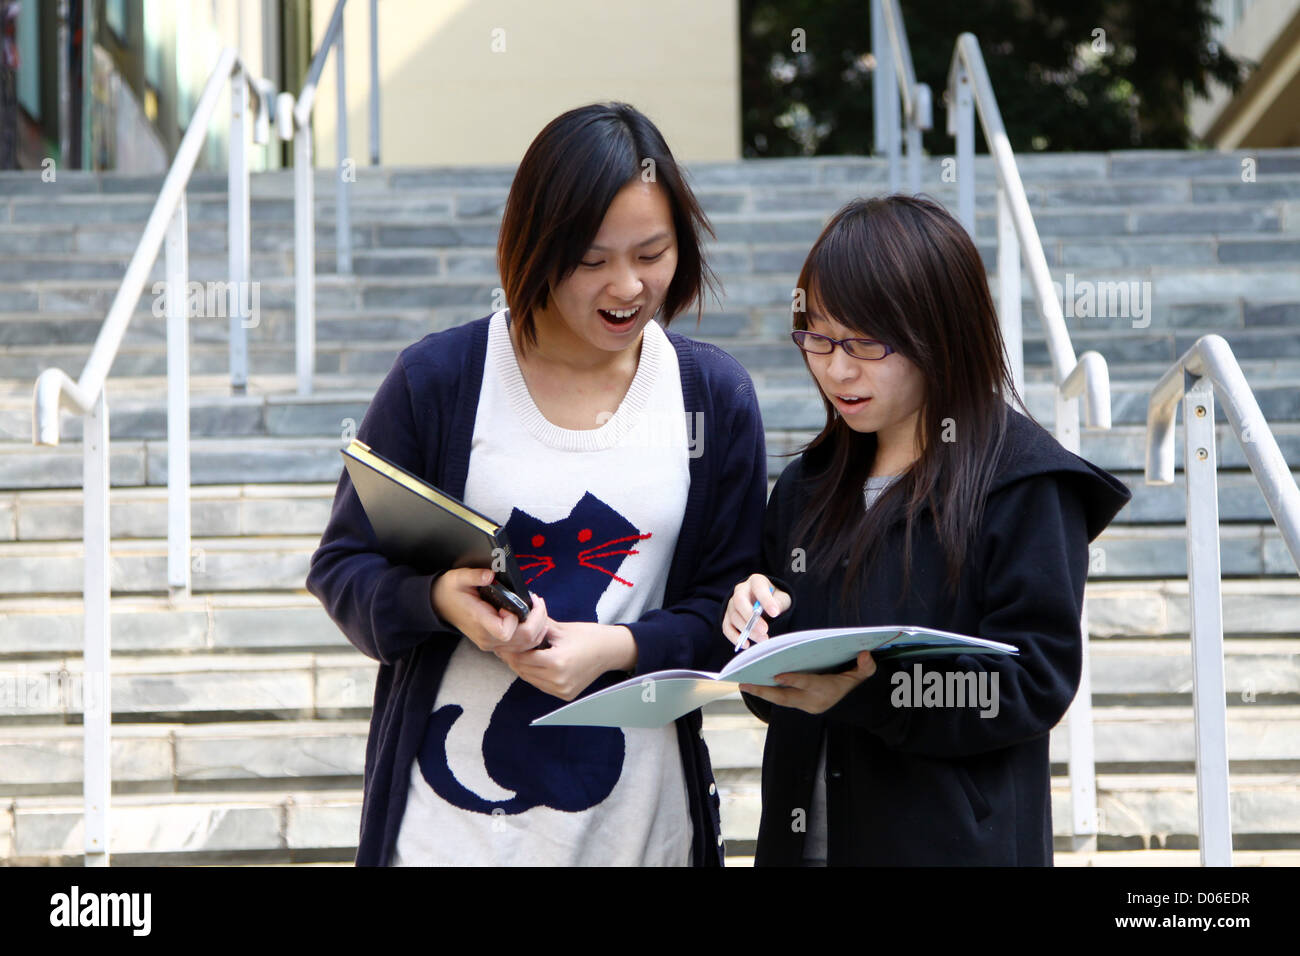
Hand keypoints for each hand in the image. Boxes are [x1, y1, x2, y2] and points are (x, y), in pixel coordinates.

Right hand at [431, 568, 548, 652]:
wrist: (440, 605)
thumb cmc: (451, 590)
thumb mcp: (458, 578)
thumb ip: (474, 576)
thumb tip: (490, 575)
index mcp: (479, 622)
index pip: (505, 631)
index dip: (514, 617)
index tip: (512, 603)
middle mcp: (487, 639)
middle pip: (524, 639)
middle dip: (537, 619)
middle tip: (537, 601)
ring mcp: (493, 645)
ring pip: (528, 645)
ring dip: (539, 626)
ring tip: (537, 607)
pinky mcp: (497, 645)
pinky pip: (524, 646)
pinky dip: (534, 632)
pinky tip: (532, 616)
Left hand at [496, 620, 636, 700]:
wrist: (610, 650)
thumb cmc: (588, 636)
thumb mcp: (560, 628)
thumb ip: (536, 627)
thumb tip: (518, 621)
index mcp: (557, 662)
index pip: (523, 658)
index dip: (511, 650)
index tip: (505, 642)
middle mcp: (559, 680)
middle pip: (524, 671)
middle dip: (514, 658)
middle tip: (506, 648)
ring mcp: (562, 690)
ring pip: (530, 680)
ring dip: (523, 668)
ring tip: (518, 654)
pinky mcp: (565, 694)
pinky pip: (541, 685)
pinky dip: (535, 675)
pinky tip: (533, 663)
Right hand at [722, 573, 791, 646]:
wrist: (765, 604)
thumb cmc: (775, 600)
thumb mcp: (782, 598)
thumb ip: (779, 603)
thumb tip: (773, 611)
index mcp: (756, 581)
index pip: (758, 588)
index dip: (766, 600)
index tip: (775, 613)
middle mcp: (740, 590)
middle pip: (739, 601)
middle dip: (751, 617)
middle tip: (764, 629)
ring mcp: (732, 604)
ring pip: (734, 617)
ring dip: (747, 630)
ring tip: (763, 639)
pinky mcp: (728, 617)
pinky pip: (727, 627)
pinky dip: (735, 637)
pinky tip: (746, 644)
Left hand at [740, 651, 876, 714]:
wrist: (853, 706)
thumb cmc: (855, 685)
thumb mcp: (863, 676)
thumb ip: (865, 667)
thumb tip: (866, 654)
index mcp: (826, 690)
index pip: (808, 685)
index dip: (793, 680)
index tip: (777, 675)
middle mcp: (813, 701)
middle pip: (786, 697)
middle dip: (765, 691)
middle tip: (746, 684)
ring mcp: (805, 705)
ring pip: (780, 700)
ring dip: (762, 692)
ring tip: (744, 684)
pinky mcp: (800, 705)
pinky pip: (781, 700)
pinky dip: (768, 692)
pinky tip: (754, 685)